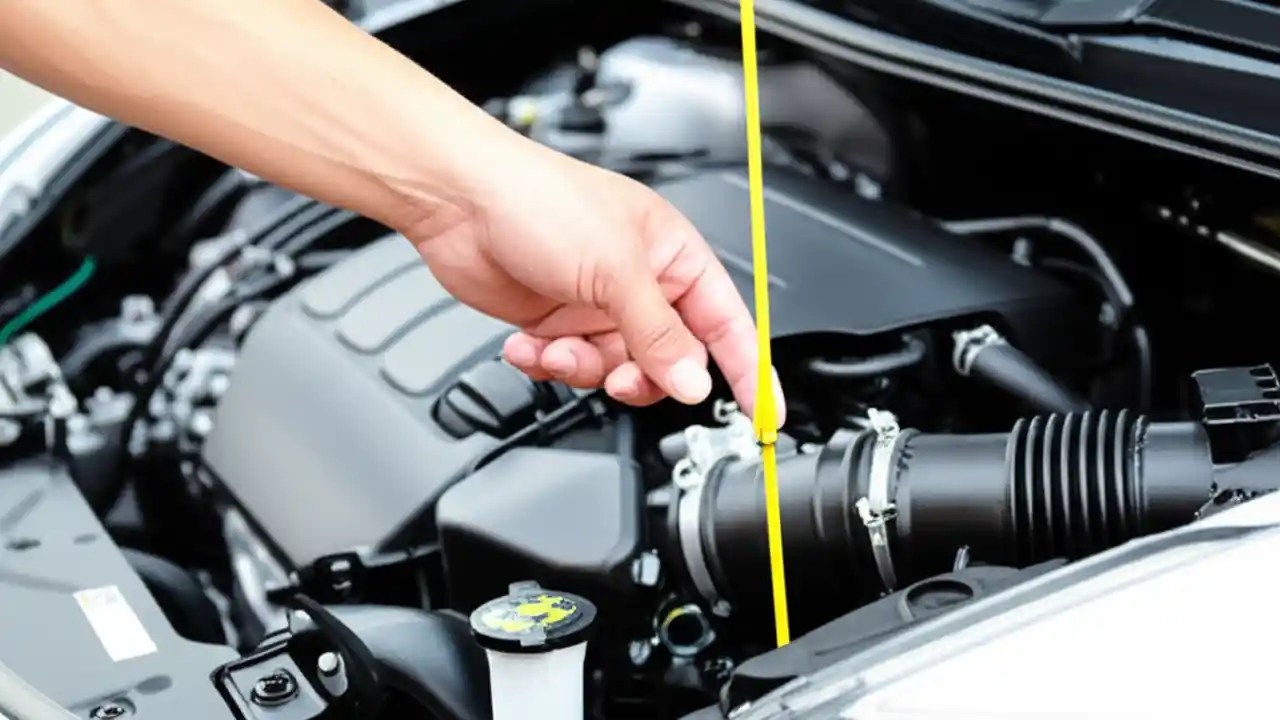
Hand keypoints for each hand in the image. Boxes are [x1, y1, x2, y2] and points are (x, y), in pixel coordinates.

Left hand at [405, 137, 783, 422]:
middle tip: (622, 375)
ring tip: (558, 348)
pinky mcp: (558, 322)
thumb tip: (694, 383)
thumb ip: (659, 335)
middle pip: (670, 361)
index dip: (749, 371)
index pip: (728, 325)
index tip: (765, 414)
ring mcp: (598, 305)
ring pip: (617, 371)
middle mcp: (641, 282)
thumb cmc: (539, 198)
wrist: (459, 199)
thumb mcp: (615, 270)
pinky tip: (528, 342)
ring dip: (584, 369)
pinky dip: (549, 363)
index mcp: (674, 256)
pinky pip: (571, 367)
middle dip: (642, 375)